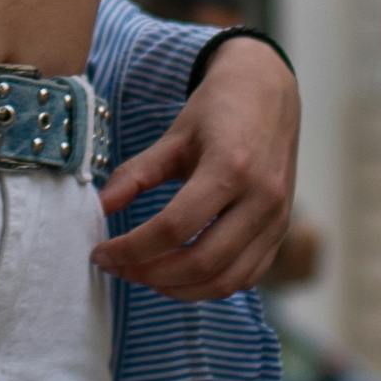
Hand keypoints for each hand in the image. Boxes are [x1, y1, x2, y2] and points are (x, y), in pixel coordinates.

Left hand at [91, 40, 297, 302]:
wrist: (269, 91)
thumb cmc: (218, 109)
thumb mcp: (173, 136)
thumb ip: (135, 174)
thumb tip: (98, 209)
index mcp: (231, 168)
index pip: (174, 228)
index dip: (131, 249)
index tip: (100, 253)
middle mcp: (261, 199)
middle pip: (201, 262)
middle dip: (150, 274)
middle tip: (117, 268)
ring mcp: (277, 219)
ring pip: (226, 281)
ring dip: (178, 289)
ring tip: (143, 275)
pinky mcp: (282, 231)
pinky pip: (246, 277)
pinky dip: (209, 286)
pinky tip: (179, 274)